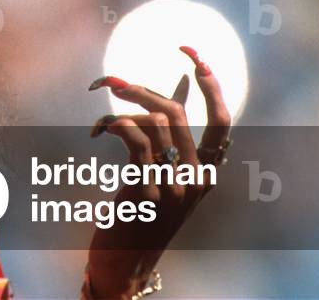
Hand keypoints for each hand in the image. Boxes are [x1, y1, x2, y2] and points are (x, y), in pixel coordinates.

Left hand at [83, 45, 231, 299]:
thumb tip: (177, 86)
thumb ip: (173, 135)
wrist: (123, 263)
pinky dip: (111, 123)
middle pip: (177, 113)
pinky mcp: (145, 189)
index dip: (211, 84)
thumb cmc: (141, 213)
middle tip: (113, 83)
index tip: (191, 54)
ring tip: (100, 108)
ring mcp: (172, 185)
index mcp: (206, 172)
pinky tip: (96, 131)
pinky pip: (134, 138)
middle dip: (142, 88)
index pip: (222, 121)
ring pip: (154, 121)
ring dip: (121, 104)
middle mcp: (195, 178)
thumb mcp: (165, 175)